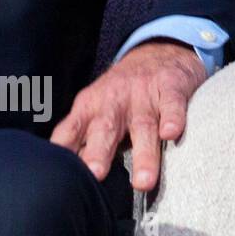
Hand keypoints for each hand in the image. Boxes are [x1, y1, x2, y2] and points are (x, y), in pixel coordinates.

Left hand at [49, 39, 208, 191]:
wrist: (157, 53)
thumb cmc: (121, 94)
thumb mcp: (94, 109)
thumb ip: (80, 138)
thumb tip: (67, 175)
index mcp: (89, 108)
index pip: (71, 130)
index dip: (65, 149)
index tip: (62, 174)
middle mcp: (113, 102)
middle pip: (105, 129)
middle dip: (99, 152)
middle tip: (96, 174)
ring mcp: (142, 95)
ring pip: (142, 126)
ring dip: (143, 154)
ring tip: (143, 182)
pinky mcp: (170, 88)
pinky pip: (172, 105)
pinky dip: (172, 118)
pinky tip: (171, 134)